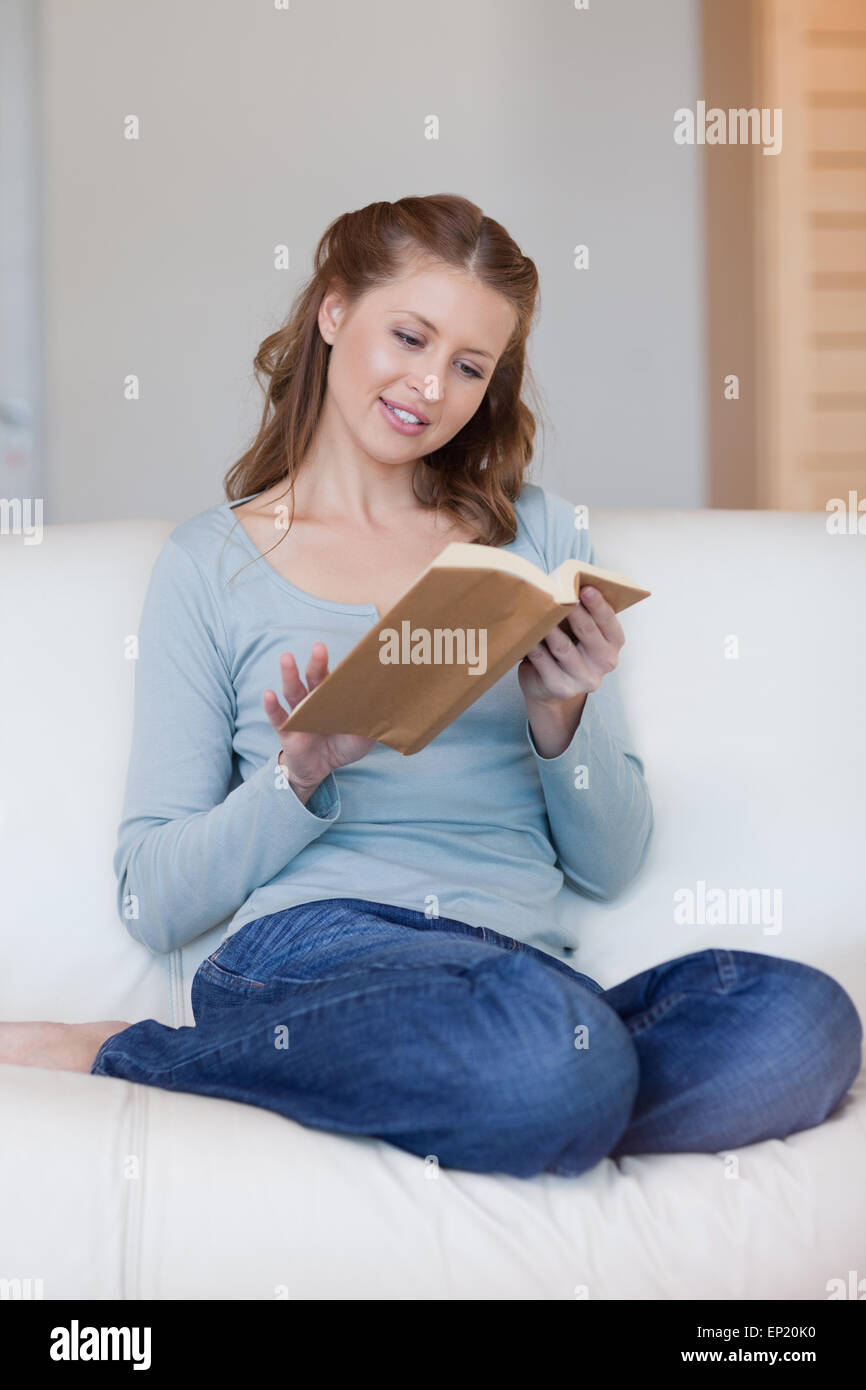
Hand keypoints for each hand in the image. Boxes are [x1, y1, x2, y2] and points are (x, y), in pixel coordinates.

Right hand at [263, 641, 375, 802]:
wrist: (319, 770)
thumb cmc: (341, 746)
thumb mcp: (363, 737)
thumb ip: (375, 723)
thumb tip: (395, 708)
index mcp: (333, 698)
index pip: (337, 678)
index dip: (343, 667)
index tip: (352, 654)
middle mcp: (314, 700)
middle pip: (314, 678)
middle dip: (316, 662)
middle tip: (319, 647)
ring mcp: (298, 713)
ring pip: (293, 690)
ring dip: (289, 674)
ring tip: (286, 658)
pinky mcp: (286, 729)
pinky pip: (277, 716)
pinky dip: (272, 706)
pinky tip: (268, 694)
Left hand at [518, 586, 624, 755]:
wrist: (550, 688)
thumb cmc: (566, 650)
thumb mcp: (580, 635)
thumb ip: (582, 615)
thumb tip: (567, 586)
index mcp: (613, 645)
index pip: (610, 623)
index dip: (599, 605)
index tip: (586, 588)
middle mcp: (605, 663)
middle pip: (588, 633)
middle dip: (574, 612)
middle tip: (562, 595)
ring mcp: (584, 679)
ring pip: (563, 648)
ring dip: (551, 628)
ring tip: (540, 611)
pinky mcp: (562, 688)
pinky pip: (544, 662)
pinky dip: (535, 646)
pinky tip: (527, 635)